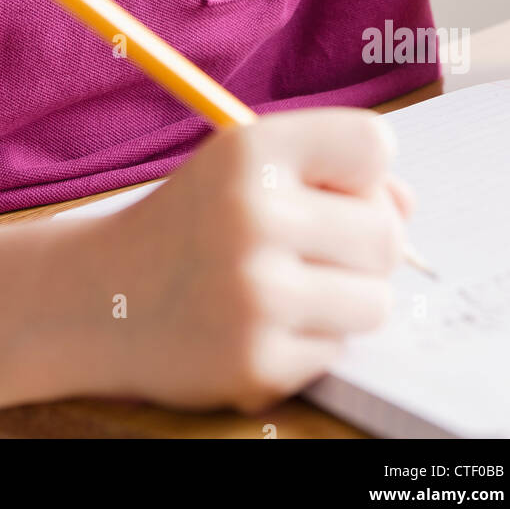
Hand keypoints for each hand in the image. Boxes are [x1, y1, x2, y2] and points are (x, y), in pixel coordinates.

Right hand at [91, 108, 407, 413]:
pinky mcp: (256, 362)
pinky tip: (259, 324)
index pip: (373, 146)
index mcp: (250, 150)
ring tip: (285, 288)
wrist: (99, 296)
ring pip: (375, 300)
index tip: (329, 187)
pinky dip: (310, 341)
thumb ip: (332, 172)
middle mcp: (252, 214)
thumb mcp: (246, 169)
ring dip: (343, 299)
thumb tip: (409, 208)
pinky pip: (337, 350)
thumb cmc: (193, 223)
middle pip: (386, 233)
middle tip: (306, 248)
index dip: (364, 174)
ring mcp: (254, 294)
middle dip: (361, 245)